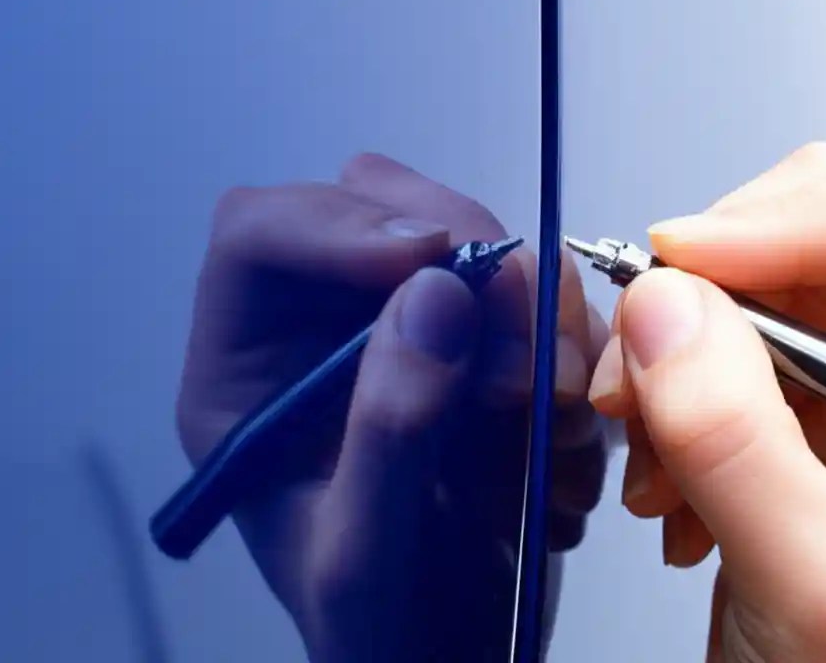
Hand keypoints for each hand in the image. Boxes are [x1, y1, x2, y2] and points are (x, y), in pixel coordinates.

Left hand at [175, 154, 606, 660]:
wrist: (457, 661)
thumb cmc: (387, 631)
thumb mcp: (368, 552)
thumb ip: (391, 425)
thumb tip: (438, 292)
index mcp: (252, 373)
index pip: (263, 234)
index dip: (343, 226)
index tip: (439, 268)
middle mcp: (325, 331)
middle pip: (385, 209)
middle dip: (472, 268)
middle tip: (525, 370)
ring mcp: (413, 330)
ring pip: (480, 244)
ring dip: (537, 318)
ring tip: (553, 426)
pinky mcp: (487, 346)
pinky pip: (542, 297)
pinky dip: (574, 351)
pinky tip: (564, 442)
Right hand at [589, 137, 825, 661]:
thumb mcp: (815, 582)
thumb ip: (731, 436)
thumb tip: (660, 304)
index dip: (790, 219)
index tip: (679, 268)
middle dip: (718, 290)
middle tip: (643, 367)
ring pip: (772, 275)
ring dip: (687, 352)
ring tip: (660, 461)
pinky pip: (742, 336)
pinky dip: (683, 393)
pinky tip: (677, 482)